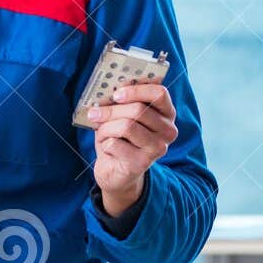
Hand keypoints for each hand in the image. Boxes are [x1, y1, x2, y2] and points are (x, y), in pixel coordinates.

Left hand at [85, 83, 176, 218]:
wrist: (116, 173)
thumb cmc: (120, 139)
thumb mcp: (122, 117)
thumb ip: (121, 102)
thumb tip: (108, 89)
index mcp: (167, 114)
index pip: (159, 94)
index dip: (136, 90)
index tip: (116, 93)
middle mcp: (168, 131)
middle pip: (138, 110)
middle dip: (111, 110)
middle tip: (94, 112)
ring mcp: (158, 148)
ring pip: (126, 126)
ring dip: (106, 128)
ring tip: (100, 131)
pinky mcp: (142, 163)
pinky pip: (115, 144)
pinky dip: (104, 143)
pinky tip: (107, 148)